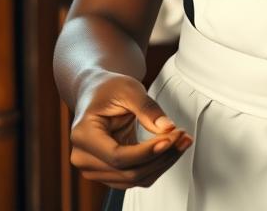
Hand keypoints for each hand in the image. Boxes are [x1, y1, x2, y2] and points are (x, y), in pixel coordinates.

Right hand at [69, 72, 193, 189]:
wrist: (95, 92)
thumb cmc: (108, 88)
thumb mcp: (128, 89)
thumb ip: (148, 109)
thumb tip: (167, 128)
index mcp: (84, 135)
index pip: (117, 156)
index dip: (146, 152)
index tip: (170, 138)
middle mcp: (84, 157)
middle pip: (128, 172)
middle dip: (161, 156)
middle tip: (182, 136)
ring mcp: (94, 169)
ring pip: (135, 179)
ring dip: (162, 163)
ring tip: (182, 140)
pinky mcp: (108, 172)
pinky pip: (136, 177)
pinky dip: (156, 165)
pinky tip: (171, 148)